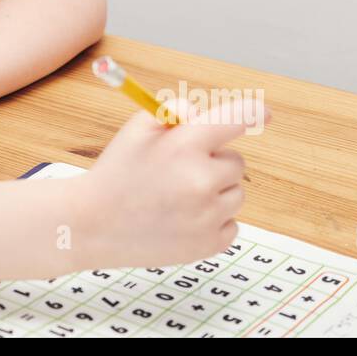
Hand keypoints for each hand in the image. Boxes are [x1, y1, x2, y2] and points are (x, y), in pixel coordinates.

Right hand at [81, 95, 271, 268]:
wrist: (93, 225)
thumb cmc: (116, 172)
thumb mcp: (137, 129)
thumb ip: (173, 112)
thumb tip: (204, 116)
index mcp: (185, 145)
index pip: (235, 120)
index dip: (251, 112)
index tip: (263, 113)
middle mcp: (203, 179)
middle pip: (236, 162)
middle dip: (214, 162)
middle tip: (179, 171)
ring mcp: (209, 215)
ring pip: (236, 193)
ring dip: (215, 191)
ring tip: (177, 198)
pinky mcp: (210, 244)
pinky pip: (231, 223)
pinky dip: (213, 220)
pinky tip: (182, 219)